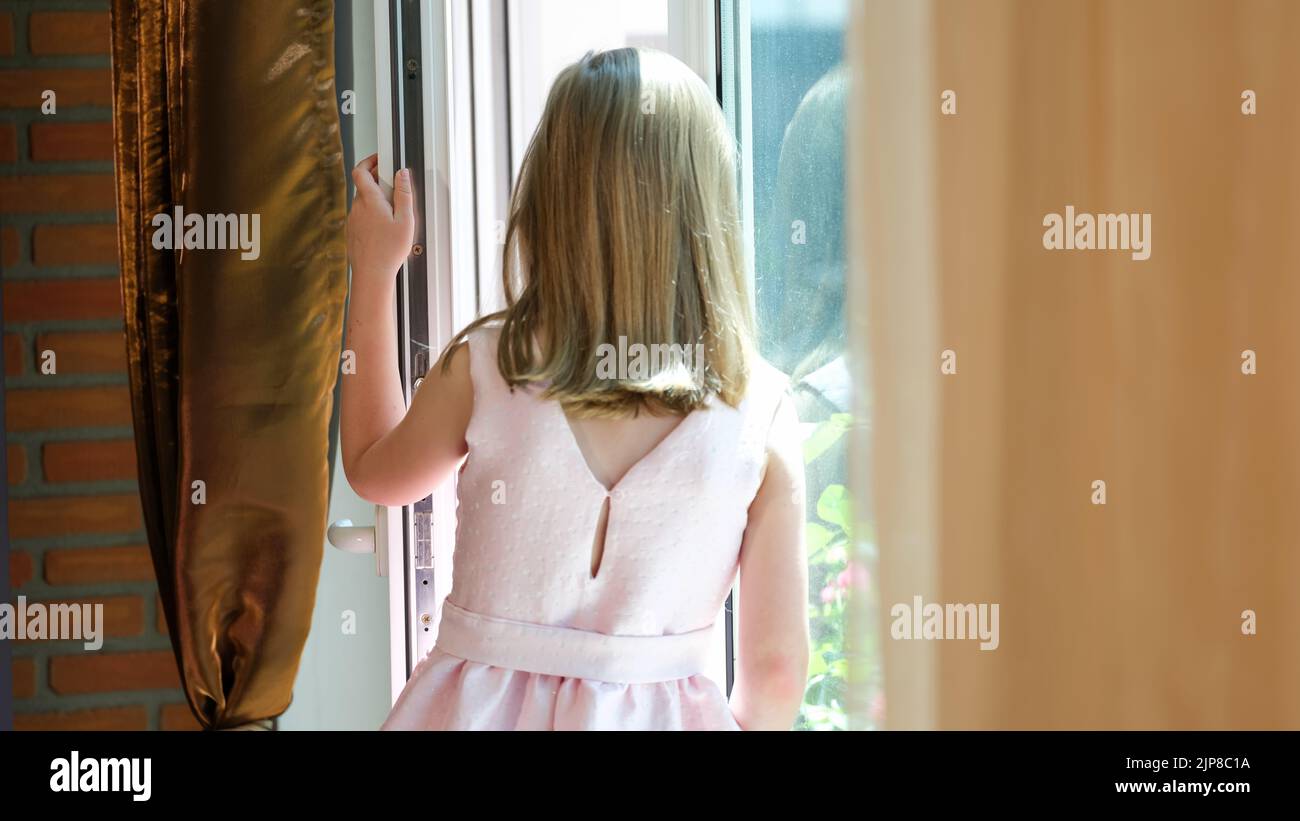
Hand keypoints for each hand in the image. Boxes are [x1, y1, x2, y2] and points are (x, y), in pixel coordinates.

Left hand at [346, 154, 414, 286]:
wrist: (372, 273)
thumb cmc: (388, 251)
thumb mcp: (405, 220)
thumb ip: (404, 194)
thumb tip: (402, 173)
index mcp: (370, 201)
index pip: (360, 170)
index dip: (369, 161)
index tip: (380, 159)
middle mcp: (357, 207)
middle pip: (364, 185)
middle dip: (378, 181)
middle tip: (394, 187)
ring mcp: (353, 219)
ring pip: (363, 201)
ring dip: (376, 199)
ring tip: (393, 212)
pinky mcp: (353, 231)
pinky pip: (362, 215)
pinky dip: (372, 214)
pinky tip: (384, 227)